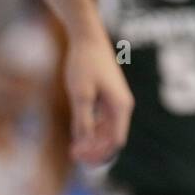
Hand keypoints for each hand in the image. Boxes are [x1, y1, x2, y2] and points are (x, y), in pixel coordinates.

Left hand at [63, 29, 133, 165]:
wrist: (87, 39)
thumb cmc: (84, 64)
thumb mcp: (80, 94)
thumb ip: (83, 120)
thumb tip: (85, 143)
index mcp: (120, 107)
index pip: (115, 141)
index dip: (98, 153)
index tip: (77, 154)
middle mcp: (122, 107)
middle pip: (112, 140)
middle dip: (95, 151)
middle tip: (72, 154)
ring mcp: (116, 104)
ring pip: (107, 133)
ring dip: (93, 144)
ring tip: (73, 150)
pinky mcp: (107, 100)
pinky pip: (103, 124)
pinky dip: (92, 133)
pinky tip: (77, 138)